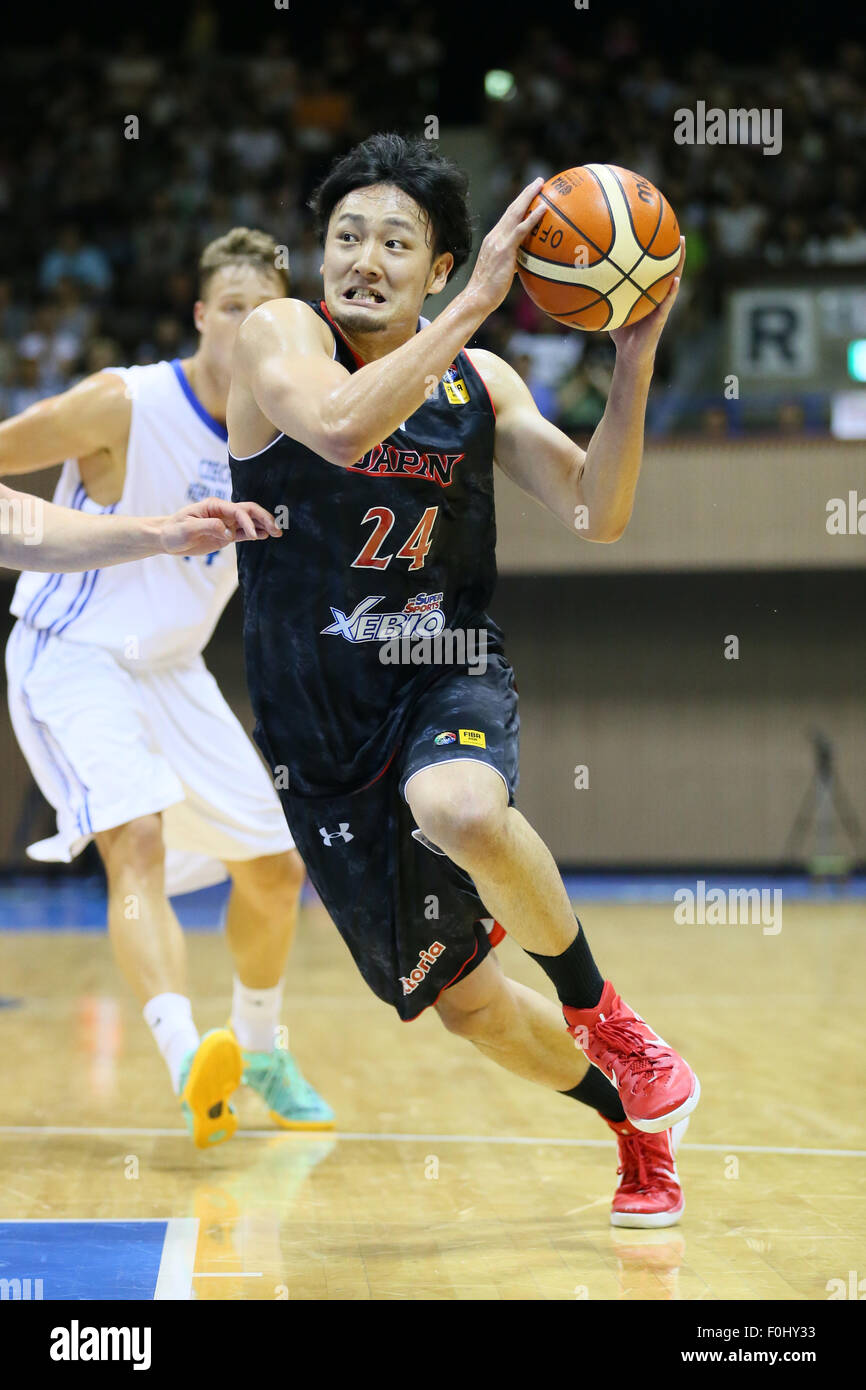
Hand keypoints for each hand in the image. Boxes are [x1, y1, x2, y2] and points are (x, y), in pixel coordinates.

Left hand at [159, 498, 281, 554]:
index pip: (237, 511)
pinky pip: (243, 533)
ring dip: (263, 526)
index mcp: (214, 506)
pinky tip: (266, 536)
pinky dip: (255, 534)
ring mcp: (225, 523)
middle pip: (248, 511)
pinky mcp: (225, 535)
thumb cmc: (174, 531)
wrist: (167, 539)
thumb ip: (208, 527)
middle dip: (264, 519)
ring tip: (278, 533)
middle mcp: (222, 512)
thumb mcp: (187, 528)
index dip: (248, 522)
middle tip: (277, 529)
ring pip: (249, 522)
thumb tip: (229, 532)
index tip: (253, 535)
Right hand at [466, 178, 546, 314]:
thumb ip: (512, 263)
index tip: (530, 195)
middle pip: (512, 209)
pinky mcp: (504, 250)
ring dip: (529, 196)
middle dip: (525, 193)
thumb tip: (523, 263)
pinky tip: (543, 208)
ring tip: (541, 185)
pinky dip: (532, 217)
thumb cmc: (489, 292)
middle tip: (539, 181)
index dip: (519, 204)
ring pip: (515, 212)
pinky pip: (521, 229)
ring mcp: (499, 241)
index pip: (507, 217)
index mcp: (493, 240)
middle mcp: (494, 236)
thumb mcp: (501, 273)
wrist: (477, 298)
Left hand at [608, 237, 684, 366]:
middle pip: (668, 269)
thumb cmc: (621, 331)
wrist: (630, 354)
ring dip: (679, 264)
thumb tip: (584, 278)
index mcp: (648, 292)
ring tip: (682, 246)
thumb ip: (603, 294)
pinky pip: (667, 302)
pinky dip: (672, 291)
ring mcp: (662, 305)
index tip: (660, 233)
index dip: (658, 252)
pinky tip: (676, 280)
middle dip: (674, 251)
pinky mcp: (661, 317)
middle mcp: (658, 295)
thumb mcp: (611, 307)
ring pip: (674, 280)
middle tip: (677, 232)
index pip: (654, 268)